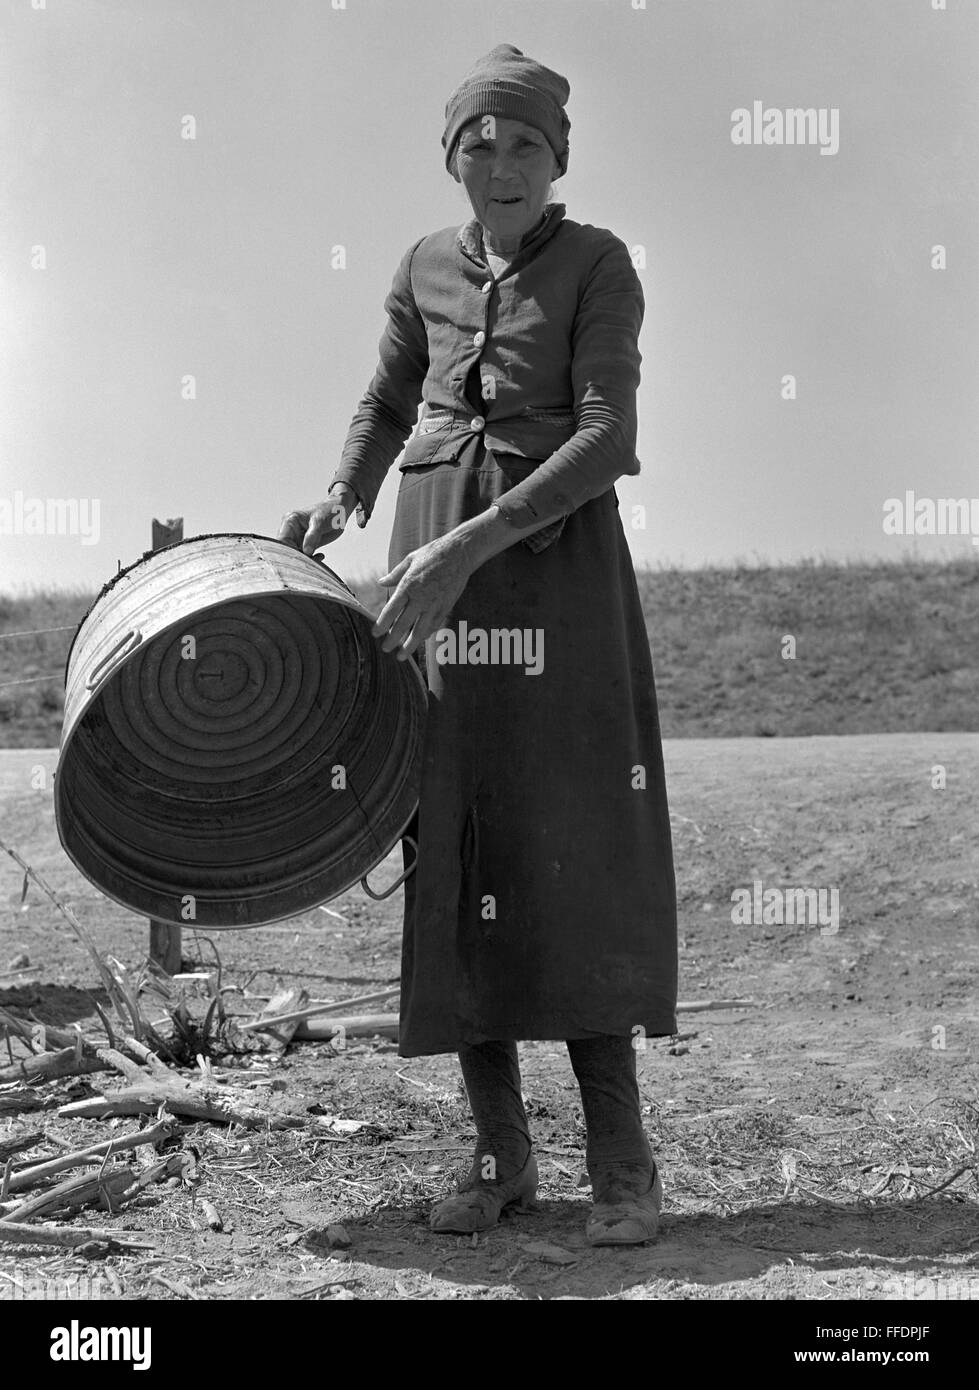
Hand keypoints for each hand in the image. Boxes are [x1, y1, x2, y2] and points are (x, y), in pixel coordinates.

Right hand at [277, 485, 363, 554]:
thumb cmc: (329, 511)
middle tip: (310, 561)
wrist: (340, 511)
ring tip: (318, 558)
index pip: (282, 539)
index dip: (288, 550)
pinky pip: (305, 555)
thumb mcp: (320, 522)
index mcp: (290, 521)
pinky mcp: (306, 544)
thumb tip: (306, 551)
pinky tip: (321, 556)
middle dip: (297, 557)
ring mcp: (298, 538)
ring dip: (305, 559)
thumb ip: (312, 536)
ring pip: (296, 554)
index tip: (300, 557)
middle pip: (287, 549)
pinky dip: (312, 559)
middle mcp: (291, 530)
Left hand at [373, 534, 473, 659]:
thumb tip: (381, 583)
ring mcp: (435, 604)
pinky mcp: (446, 606)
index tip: (375, 634)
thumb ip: (394, 575)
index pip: (391, 610)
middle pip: (404, 624)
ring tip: (402, 656)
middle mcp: (420, 598)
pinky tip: (420, 640)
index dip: (382, 624)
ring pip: (420, 630)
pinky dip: (426, 634)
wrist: (459, 553)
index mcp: (408, 585)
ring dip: (410, 645)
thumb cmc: (433, 553)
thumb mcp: (410, 560)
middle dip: (393, 639)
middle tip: (385, 649)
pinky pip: (434, 624)